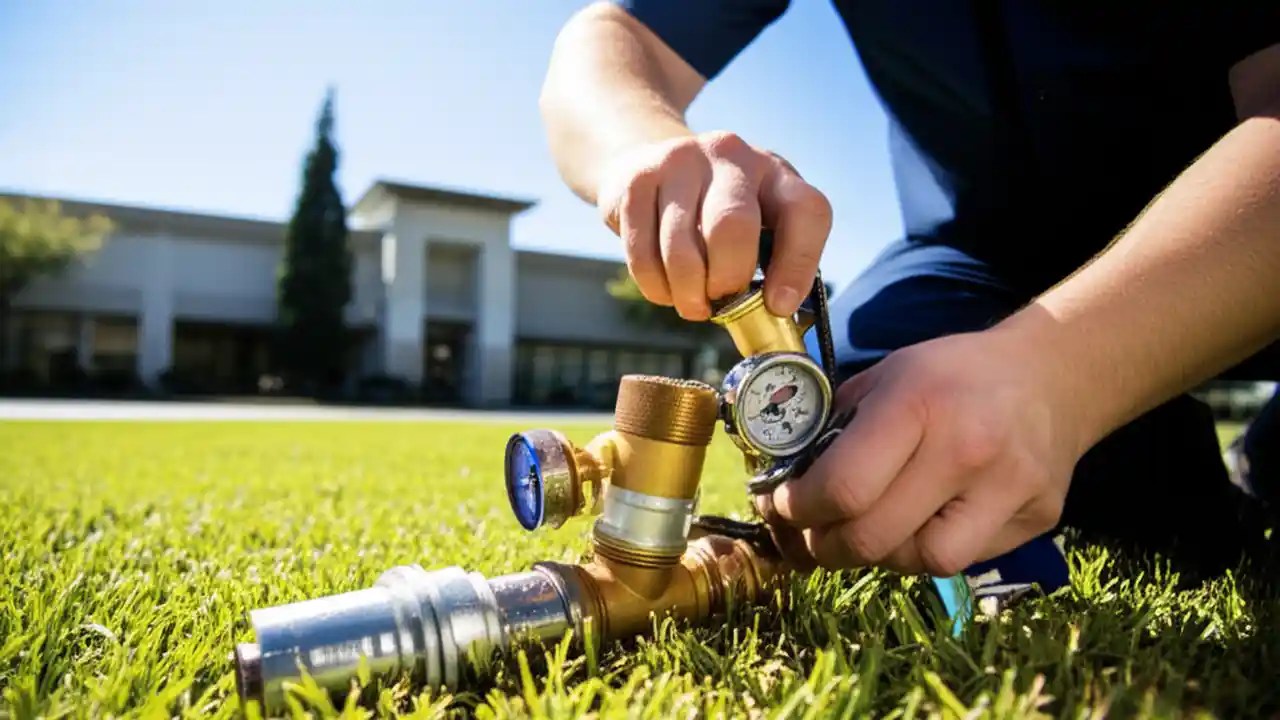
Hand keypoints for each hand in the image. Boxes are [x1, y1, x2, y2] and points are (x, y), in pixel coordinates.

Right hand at [596, 131, 832, 319]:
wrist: (647, 157)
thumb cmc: (711, 209)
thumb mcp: (754, 220)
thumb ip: (769, 261)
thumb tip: (770, 318)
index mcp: (775, 173)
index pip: (805, 211)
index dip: (797, 265)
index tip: (778, 306)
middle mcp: (731, 157)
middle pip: (733, 226)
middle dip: (726, 279)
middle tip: (722, 302)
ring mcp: (680, 163)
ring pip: (681, 247)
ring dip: (687, 293)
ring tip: (692, 304)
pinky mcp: (636, 181)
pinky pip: (643, 253)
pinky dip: (656, 286)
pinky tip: (666, 289)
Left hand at [768, 328, 1085, 576]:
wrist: (1050, 375)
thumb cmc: (950, 376)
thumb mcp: (884, 378)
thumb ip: (833, 429)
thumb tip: (783, 485)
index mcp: (918, 404)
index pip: (844, 487)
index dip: (799, 509)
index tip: (783, 506)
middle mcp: (968, 449)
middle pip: (874, 539)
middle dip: (826, 546)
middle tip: (812, 534)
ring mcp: (1009, 489)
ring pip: (919, 563)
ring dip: (878, 555)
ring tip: (869, 528)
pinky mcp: (1036, 518)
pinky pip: (961, 561)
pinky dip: (925, 552)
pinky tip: (918, 525)